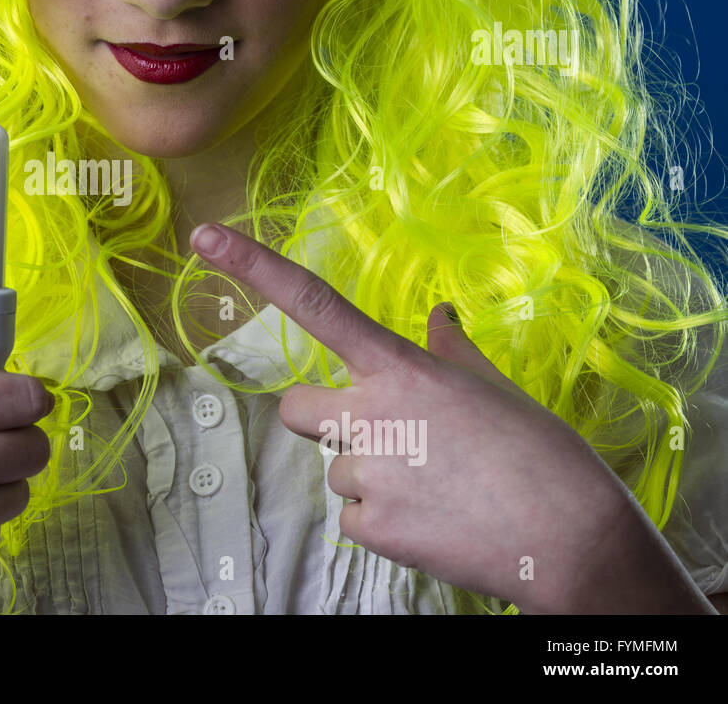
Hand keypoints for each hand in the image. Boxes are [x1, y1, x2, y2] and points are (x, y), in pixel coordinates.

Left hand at [189, 222, 713, 612]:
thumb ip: (448, 350)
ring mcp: (366, 473)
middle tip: (380, 433)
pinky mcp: (371, 528)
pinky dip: (384, 521)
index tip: (205, 236)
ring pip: (336, 468)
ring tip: (437, 488)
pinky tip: (434, 520)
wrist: (571, 540)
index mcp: (399, 367)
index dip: (253, 267)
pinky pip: (354, 518)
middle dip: (320, 416)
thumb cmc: (541, 452)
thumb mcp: (494, 387)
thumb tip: (439, 316)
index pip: (314, 303)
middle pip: (295, 407)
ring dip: (371, 476)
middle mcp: (369, 413)